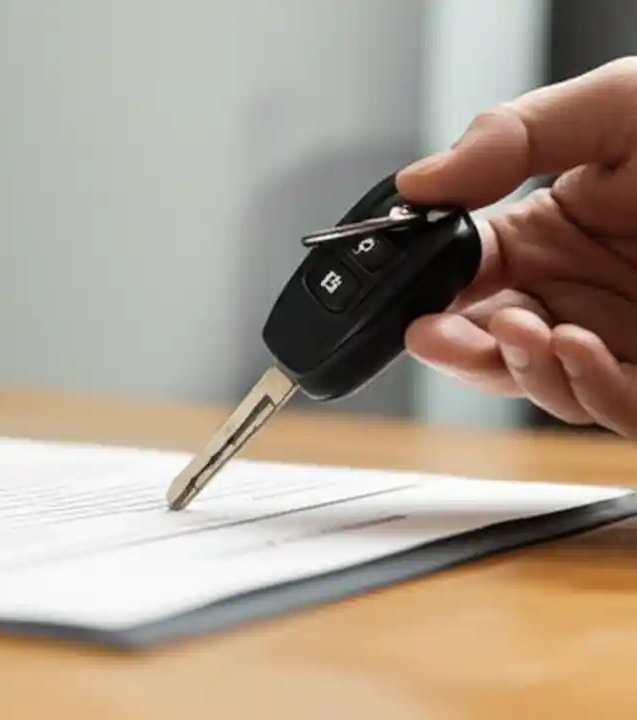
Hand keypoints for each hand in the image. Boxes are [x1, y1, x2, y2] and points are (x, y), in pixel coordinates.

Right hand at [399, 58, 636, 436]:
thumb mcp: (612, 109)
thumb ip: (507, 139)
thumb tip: (416, 184)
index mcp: (547, 236)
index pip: (461, 279)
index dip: (425, 293)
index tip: (406, 296)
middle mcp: (576, 295)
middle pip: (488, 345)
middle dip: (456, 348)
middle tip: (438, 333)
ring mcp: (624, 339)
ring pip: (543, 384)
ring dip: (516, 369)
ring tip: (524, 331)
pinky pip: (616, 408)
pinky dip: (585, 390)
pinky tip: (574, 351)